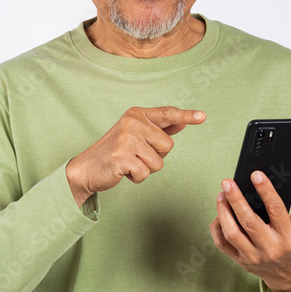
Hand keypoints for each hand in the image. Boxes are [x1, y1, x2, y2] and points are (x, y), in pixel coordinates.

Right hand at [66, 106, 205, 205]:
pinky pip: (145, 173)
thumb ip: (158, 129)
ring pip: (158, 162)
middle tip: (135, 155)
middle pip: (168, 145)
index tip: (203, 116)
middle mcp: (132, 123)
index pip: (167, 113)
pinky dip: (136, 178)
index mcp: (137, 114)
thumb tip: (182, 123)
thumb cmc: (115, 151)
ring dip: (146, 169)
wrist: (87, 168)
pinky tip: (123, 171)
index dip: (186, 116)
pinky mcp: (121, 156)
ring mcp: (126, 139)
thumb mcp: (136, 135)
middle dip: (156, 156)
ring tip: (128, 163)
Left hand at [210, 170, 290, 291]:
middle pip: (248, 221)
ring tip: (221, 195)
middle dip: (236, 199)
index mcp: (289, 236)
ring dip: (223, 212)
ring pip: (232, 233)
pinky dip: (216, 227)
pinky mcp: (240, 260)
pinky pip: (222, 243)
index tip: (256, 174)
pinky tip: (219, 214)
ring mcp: (253, 256)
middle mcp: (270, 248)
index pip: (276, 210)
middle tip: (227, 182)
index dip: (265, 190)